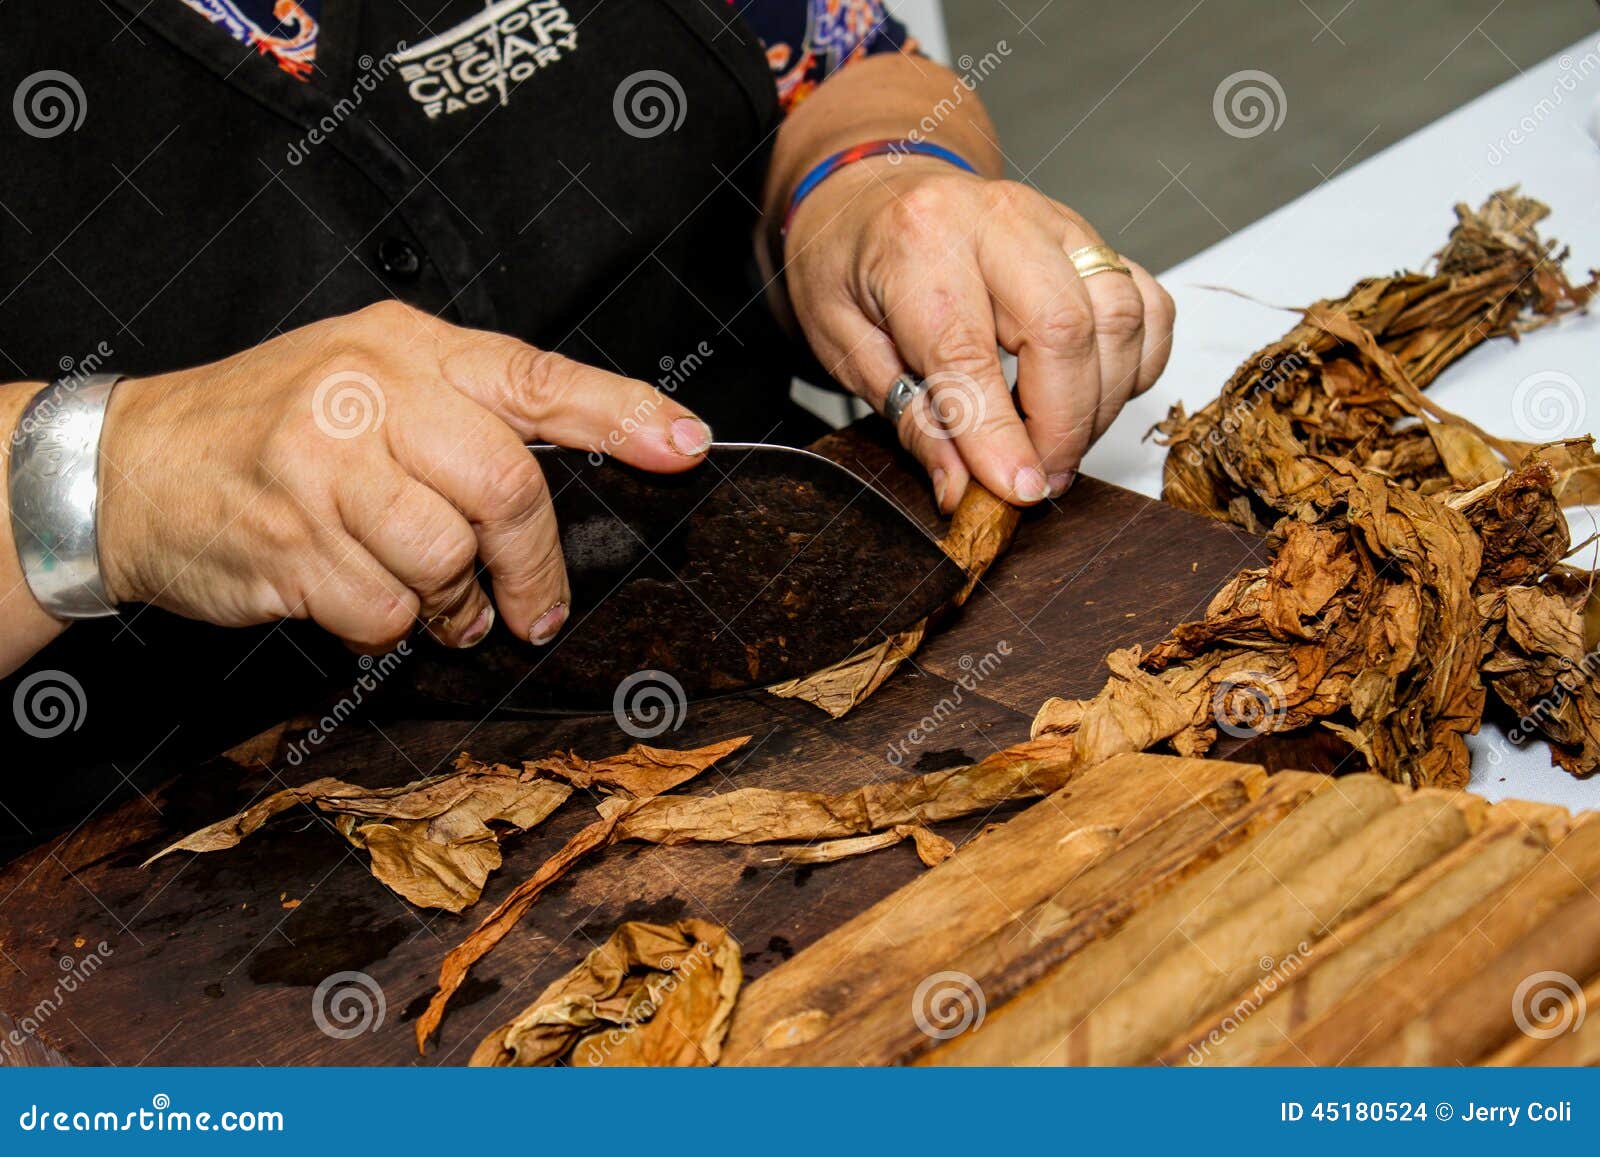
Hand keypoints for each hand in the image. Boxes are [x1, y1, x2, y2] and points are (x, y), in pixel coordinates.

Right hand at [98, 301, 712, 650]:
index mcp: (405, 347)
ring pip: (447, 557)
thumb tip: (575, 461)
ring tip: (427, 596)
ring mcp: (323, 467)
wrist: (135, 464)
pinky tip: (361, 597)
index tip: (686, 447)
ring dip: (452, 601)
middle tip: (532, 602)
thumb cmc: (274, 425)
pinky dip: (389, 623)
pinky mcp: (289, 540)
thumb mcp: (370, 376)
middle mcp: (367, 394)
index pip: (536, 378)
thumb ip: (464, 409)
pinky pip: (386, 608)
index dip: (622, 415)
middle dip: (531, 561)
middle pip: (507, 484)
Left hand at [783, 158, 1174, 511]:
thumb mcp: (843, 344)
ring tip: (1057, 444)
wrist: (871, 191)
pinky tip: (1094, 395)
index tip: (1016, 491)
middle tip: (1041, 478)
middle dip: (1063, 425)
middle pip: (1064, 329)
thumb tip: (961, 488)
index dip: (998, 434)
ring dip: (1102, 402)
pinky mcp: (1092, 238)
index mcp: (917, 242)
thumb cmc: (850, 262)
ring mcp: (1055, 223)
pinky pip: (1146, 303)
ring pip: (1119, 317)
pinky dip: (1136, 363)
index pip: (968, 351)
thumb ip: (909, 417)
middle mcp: (996, 220)